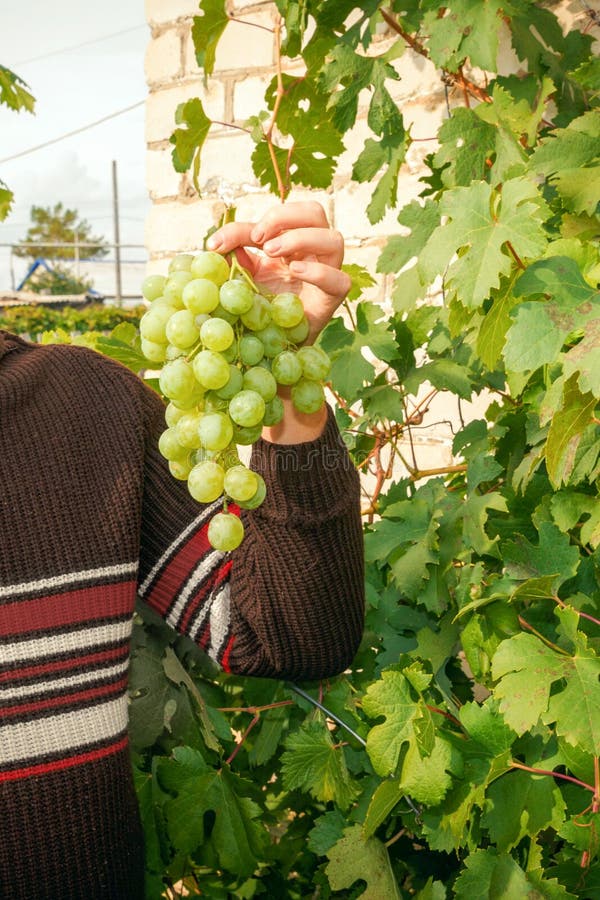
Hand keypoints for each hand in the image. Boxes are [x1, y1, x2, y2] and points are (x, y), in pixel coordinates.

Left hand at [206, 201, 350, 343]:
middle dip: (284, 217)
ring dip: (300, 239)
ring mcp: (328, 273)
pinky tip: (293, 272)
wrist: (274, 344)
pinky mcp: (333, 298)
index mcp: (293, 242)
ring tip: (271, 253)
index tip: (222, 242)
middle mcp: (314, 252)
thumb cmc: (264, 306)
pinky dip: (318, 273)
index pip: (283, 215)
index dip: (253, 220)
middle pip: (315, 212)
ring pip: (333, 239)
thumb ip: (235, 255)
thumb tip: (216, 245)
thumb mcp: (245, 275)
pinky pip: (339, 280)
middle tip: (259, 239)